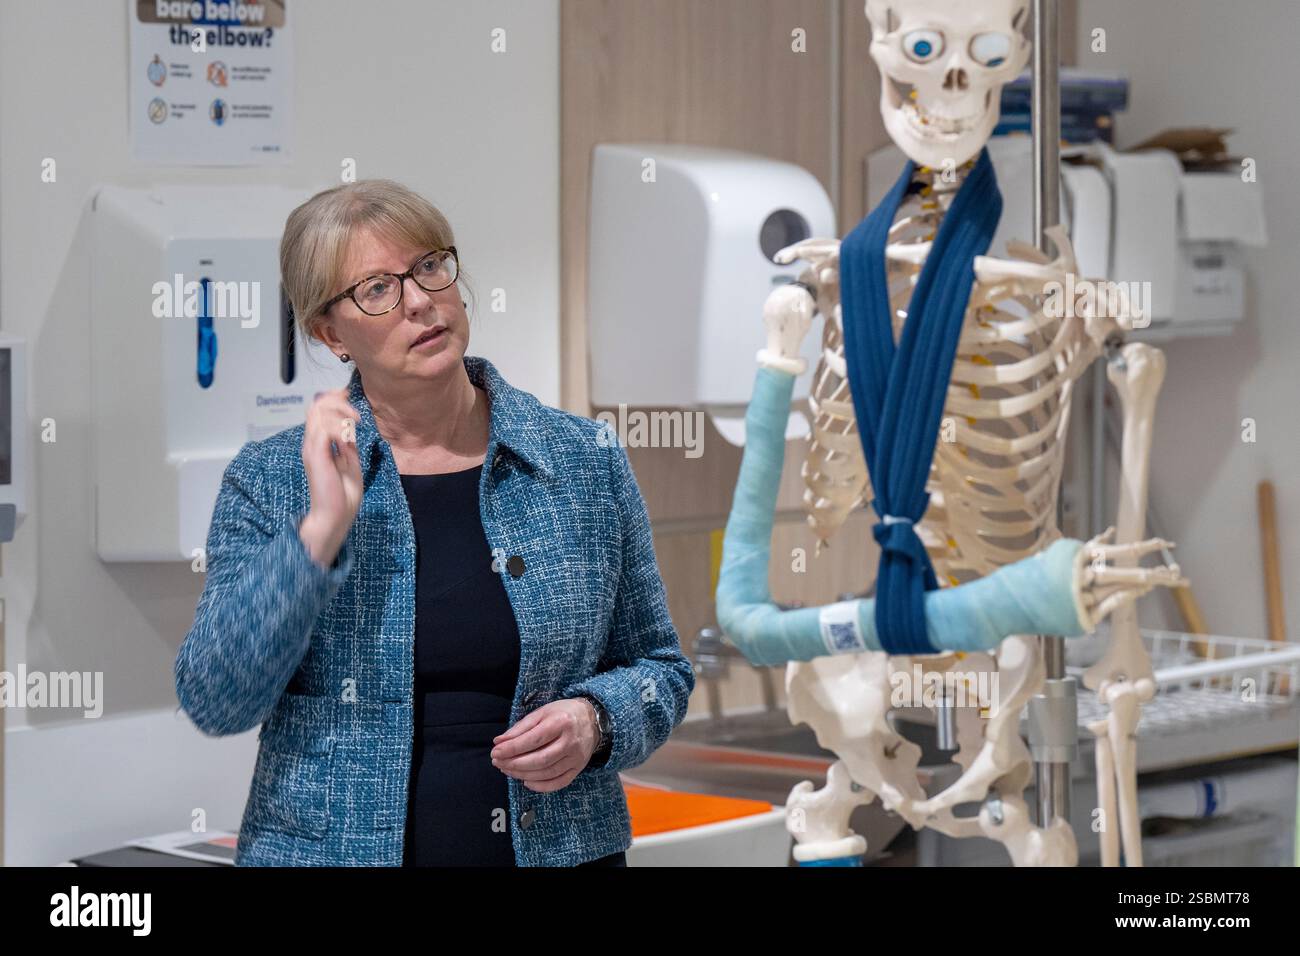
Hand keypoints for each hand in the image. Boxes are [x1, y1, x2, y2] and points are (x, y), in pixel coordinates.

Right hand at [298, 388, 362, 568]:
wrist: (335, 516)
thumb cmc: (342, 495)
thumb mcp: (350, 463)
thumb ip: (348, 445)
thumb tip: (349, 428)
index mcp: (319, 444)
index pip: (318, 410)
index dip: (333, 399)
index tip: (349, 399)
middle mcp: (312, 443)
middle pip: (316, 405)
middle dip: (339, 402)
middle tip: (357, 415)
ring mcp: (312, 448)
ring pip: (318, 412)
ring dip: (341, 414)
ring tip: (355, 426)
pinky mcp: (316, 456)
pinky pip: (324, 430)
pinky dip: (339, 428)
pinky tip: (348, 439)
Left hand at [490, 698, 600, 792]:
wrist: (592, 719)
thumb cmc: (563, 713)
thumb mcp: (542, 712)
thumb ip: (520, 727)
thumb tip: (499, 742)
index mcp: (561, 722)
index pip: (533, 740)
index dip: (512, 748)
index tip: (495, 752)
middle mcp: (570, 742)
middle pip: (539, 760)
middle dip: (514, 764)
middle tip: (498, 763)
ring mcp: (576, 758)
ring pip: (547, 773)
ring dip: (523, 775)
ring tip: (507, 770)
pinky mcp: (578, 768)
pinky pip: (559, 783)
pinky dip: (541, 786)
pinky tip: (526, 781)